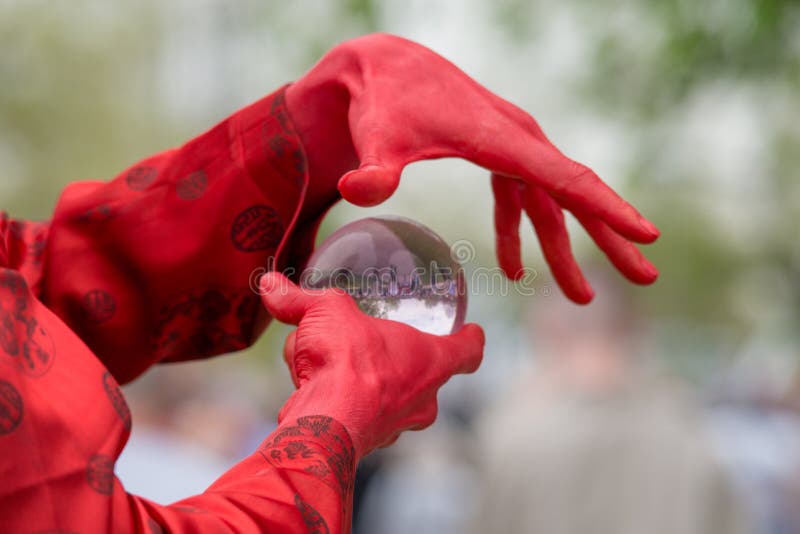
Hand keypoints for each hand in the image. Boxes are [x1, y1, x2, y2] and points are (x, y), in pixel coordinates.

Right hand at [259, 272, 483, 457]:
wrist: (325, 423)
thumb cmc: (346, 363)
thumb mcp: (325, 312)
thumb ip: (299, 298)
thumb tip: (270, 284)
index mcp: (430, 361)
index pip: (467, 351)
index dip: (470, 339)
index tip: (473, 332)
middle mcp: (421, 399)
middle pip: (417, 372)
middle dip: (390, 357)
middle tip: (369, 342)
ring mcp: (396, 425)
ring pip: (377, 391)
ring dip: (349, 374)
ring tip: (318, 361)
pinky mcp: (366, 440)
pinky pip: (351, 409)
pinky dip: (332, 396)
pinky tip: (309, 387)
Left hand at [286, 33, 658, 303]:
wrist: (383, 69)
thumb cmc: (383, 102)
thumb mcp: (379, 137)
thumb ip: (376, 169)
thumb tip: (359, 191)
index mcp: (504, 140)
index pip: (566, 179)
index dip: (608, 209)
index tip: (648, 236)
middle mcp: (518, 140)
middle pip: (575, 194)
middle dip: (610, 237)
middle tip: (645, 277)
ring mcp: (510, 147)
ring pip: (551, 203)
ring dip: (565, 250)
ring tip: (580, 297)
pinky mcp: (495, 153)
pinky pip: (520, 199)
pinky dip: (521, 233)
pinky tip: (514, 269)